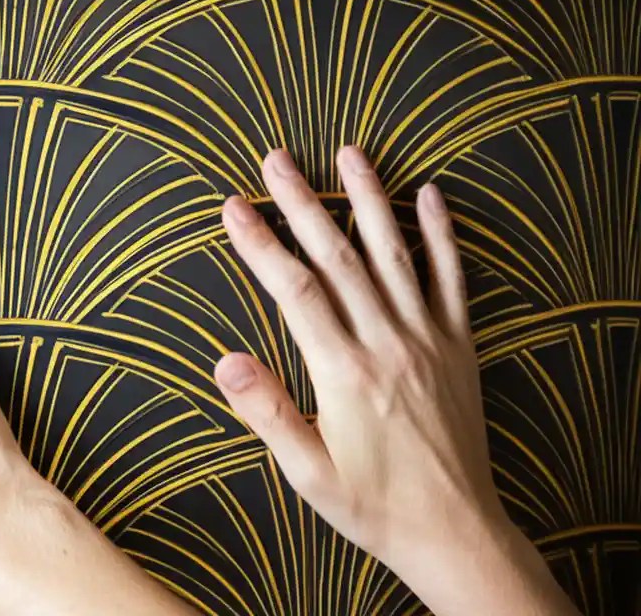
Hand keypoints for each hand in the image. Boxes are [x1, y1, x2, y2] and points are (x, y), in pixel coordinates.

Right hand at [217, 147, 576, 614]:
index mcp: (344, 371)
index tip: (234, 207)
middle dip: (302, 203)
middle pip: (339, 257)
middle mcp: (387, 343)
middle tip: (276, 159)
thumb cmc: (372, 504)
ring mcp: (427, 339)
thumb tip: (227, 362)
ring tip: (348, 154)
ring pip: (393, 255)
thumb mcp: (306, 471)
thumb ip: (268, 412)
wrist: (451, 529)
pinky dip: (441, 236)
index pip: (294, 290)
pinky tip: (429, 196)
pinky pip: (451, 279)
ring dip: (368, 199)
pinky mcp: (457, 347)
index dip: (260, 244)